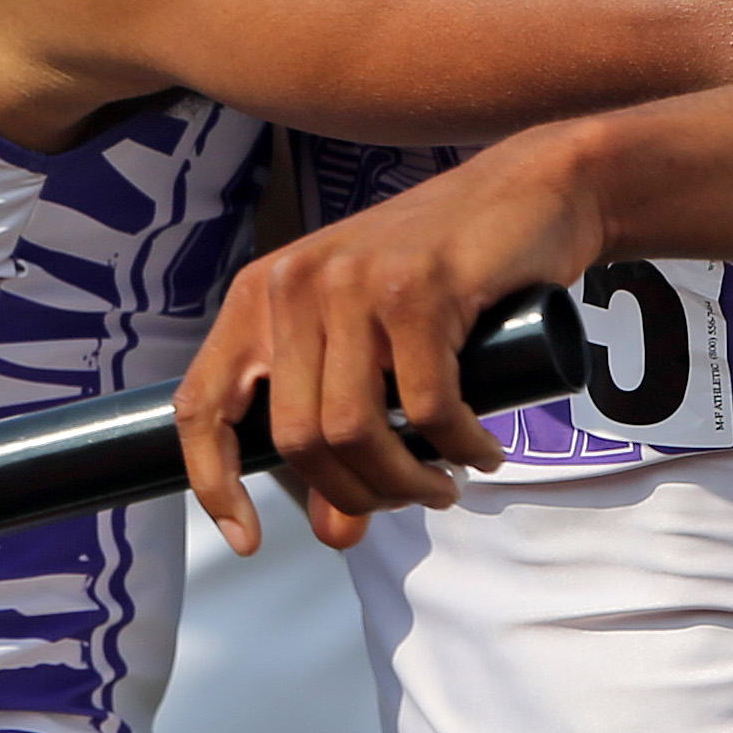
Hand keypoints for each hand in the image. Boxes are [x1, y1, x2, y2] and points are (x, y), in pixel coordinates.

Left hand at [174, 130, 598, 556]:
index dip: (213, 482)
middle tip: (409, 499)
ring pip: (356, 430)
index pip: (203, 403)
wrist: (529, 192)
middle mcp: (294, 284)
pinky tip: (481, 451)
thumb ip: (347, 436)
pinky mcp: (417, 287)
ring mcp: (353, 281)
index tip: (247, 540)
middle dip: (355, 492)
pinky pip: (428, 407)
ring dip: (407, 482)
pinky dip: (460, 447)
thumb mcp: (376, 352)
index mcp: (262, 296)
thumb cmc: (447, 272)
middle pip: (296, 438)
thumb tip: (336, 534)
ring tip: (445, 484)